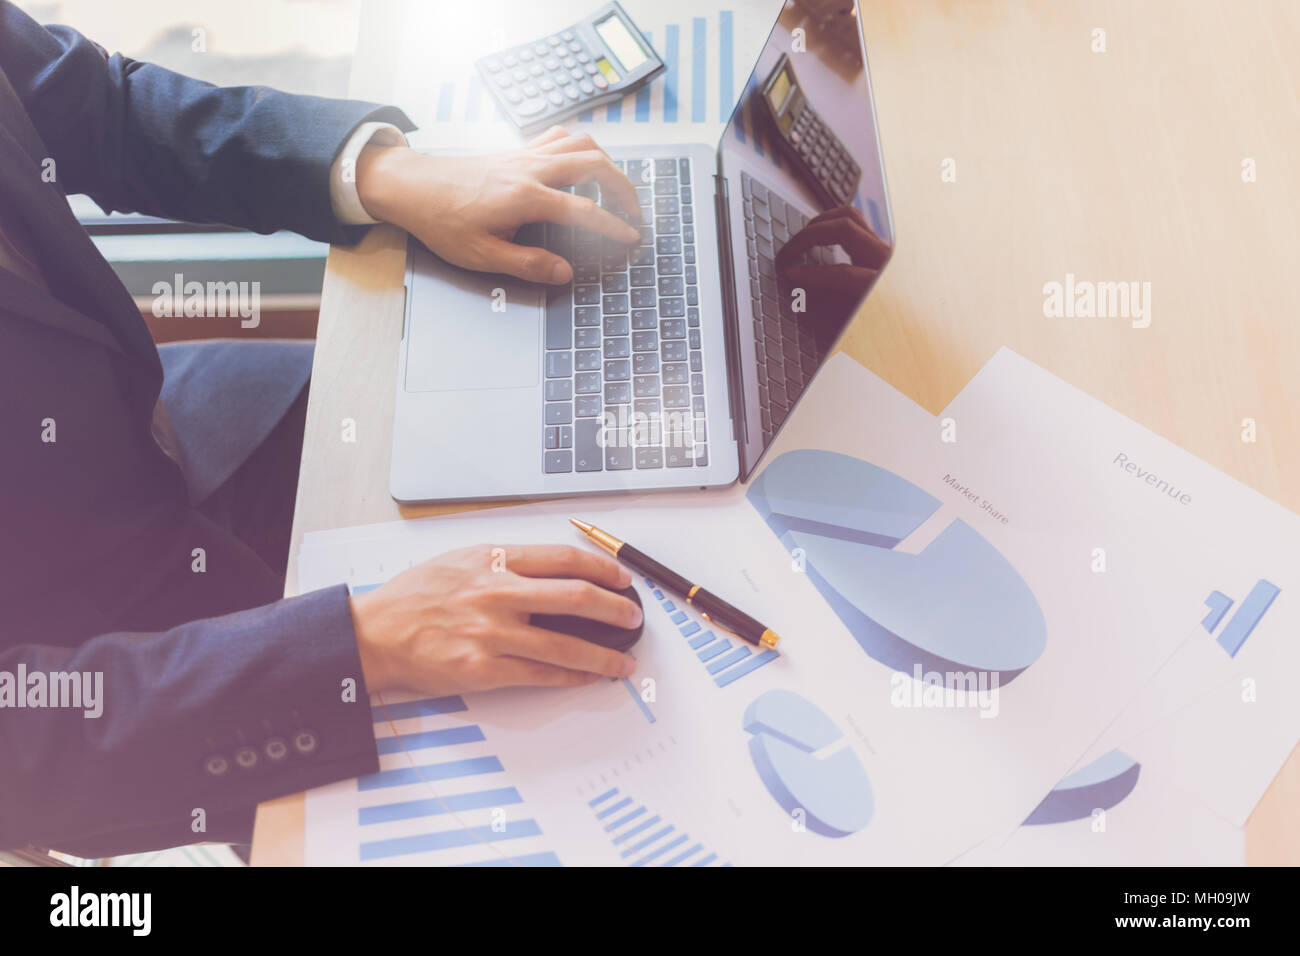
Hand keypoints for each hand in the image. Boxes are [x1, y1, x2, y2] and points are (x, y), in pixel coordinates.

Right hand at [349, 544, 641, 695]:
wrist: (375, 633)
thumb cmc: (417, 596)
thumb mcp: (462, 559)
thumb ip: (508, 562)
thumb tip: (557, 570)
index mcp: (496, 560)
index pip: (565, 559)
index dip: (603, 569)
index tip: (623, 579)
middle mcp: (499, 593)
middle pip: (577, 597)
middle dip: (616, 610)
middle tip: (633, 618)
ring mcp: (494, 633)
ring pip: (566, 645)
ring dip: (604, 656)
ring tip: (623, 660)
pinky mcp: (485, 669)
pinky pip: (541, 675)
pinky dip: (572, 678)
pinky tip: (588, 678)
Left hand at [354, 126, 640, 283]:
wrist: (412, 187)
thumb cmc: (441, 220)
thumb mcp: (482, 255)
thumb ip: (528, 265)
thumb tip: (563, 272)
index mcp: (525, 197)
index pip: (584, 209)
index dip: (613, 225)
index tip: (630, 237)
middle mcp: (530, 169)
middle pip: (594, 164)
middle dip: (623, 187)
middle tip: (634, 211)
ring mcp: (524, 155)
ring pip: (581, 143)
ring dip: (606, 163)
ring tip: (615, 189)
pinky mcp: (517, 151)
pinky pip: (559, 137)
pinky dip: (580, 147)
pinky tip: (582, 165)